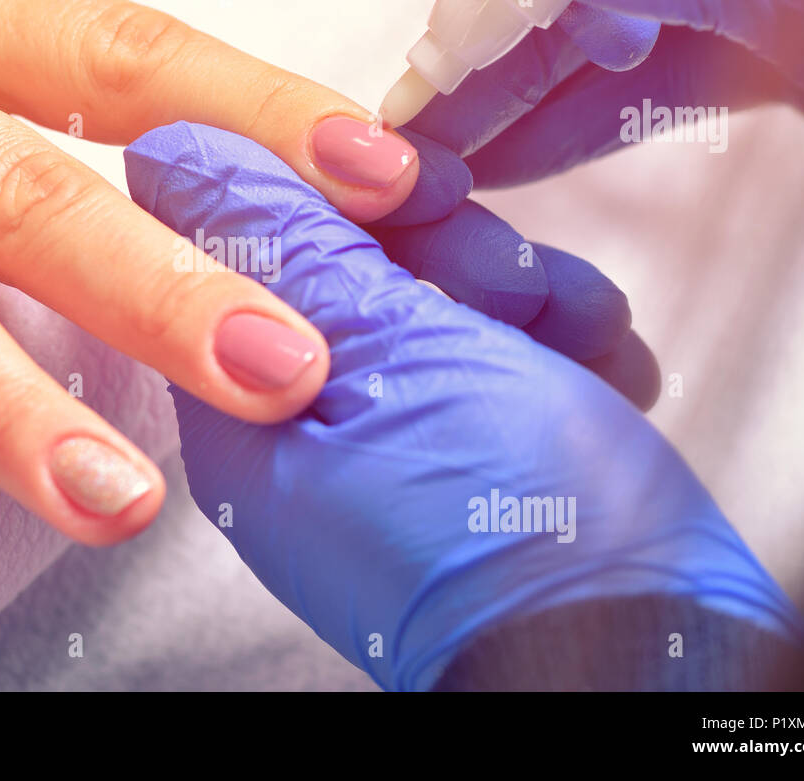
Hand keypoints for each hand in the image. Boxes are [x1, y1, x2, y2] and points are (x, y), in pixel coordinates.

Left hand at [125, 122, 799, 689]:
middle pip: (355, 261)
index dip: (332, 190)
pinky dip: (558, 346)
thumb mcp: (388, 357)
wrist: (632, 653)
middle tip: (503, 292)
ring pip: (443, 294)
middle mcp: (307, 422)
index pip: (250, 237)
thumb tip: (171, 151)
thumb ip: (284, 247)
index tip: (410, 192)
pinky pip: (500, 352)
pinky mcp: (473, 447)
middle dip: (449, 253)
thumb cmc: (502, 526)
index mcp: (243, 403)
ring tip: (568, 340)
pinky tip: (598, 368)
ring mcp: (395, 437)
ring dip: (524, 296)